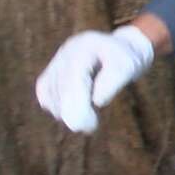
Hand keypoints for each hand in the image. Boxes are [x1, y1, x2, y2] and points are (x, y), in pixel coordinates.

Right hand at [35, 25, 154, 132]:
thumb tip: (96, 101)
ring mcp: (57, 59)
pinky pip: (45, 91)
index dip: (78, 106)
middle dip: (72, 112)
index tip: (90, 125)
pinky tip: (71, 112)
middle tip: (89, 128)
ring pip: (49, 91)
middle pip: (60, 88)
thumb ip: (112, 83)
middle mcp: (67, 51)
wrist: (121, 48)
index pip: (73, 80)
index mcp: (86, 47)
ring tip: (87, 119)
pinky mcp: (52, 69)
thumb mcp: (129, 68)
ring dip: (64, 110)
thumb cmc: (126, 60)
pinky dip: (55, 105)